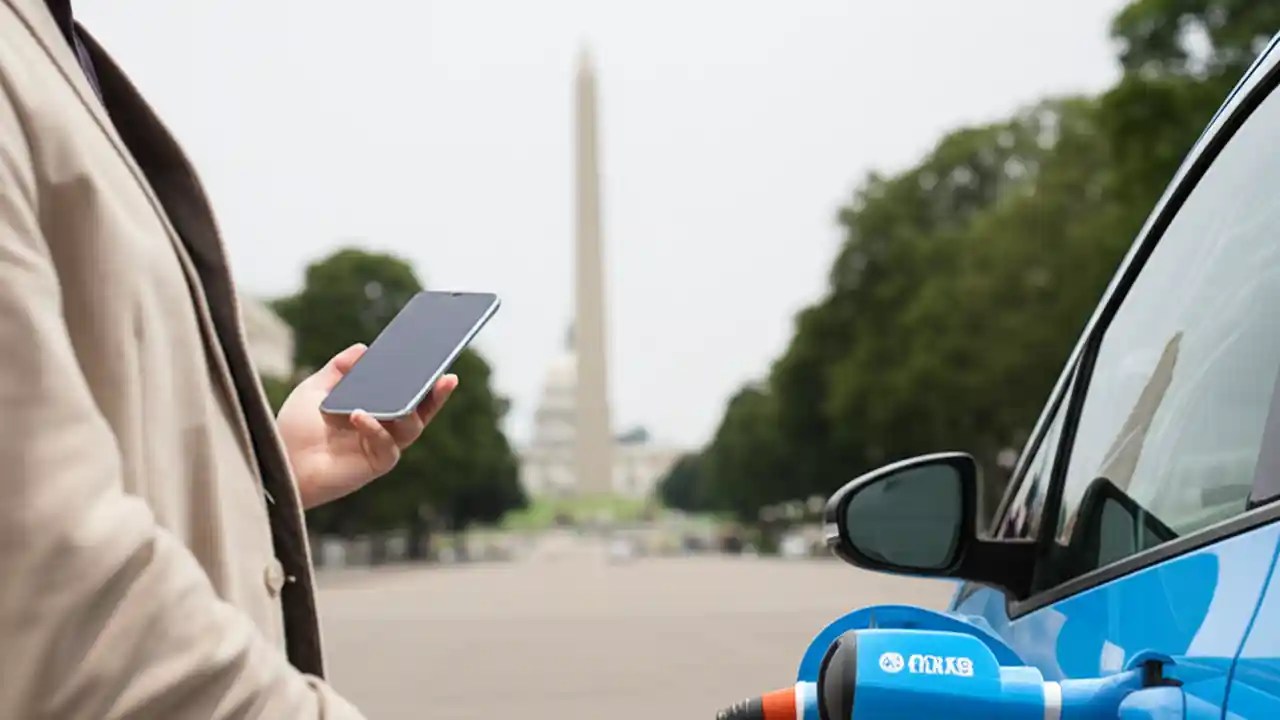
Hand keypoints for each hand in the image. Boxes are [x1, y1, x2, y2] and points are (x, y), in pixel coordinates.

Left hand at [276, 343, 457, 508]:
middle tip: (445, 376)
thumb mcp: (315, 389)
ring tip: (404, 393)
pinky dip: (375, 428)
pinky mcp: (374, 465)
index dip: (426, 381)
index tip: (438, 361)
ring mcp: (381, 447)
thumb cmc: (295, 429)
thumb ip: (338, 370)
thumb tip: (363, 348)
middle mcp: (383, 429)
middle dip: (436, 395)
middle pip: (420, 412)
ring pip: (411, 428)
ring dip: (410, 411)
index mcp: (374, 410)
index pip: (407, 394)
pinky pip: (387, 445)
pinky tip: (359, 415)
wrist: (279, 461)